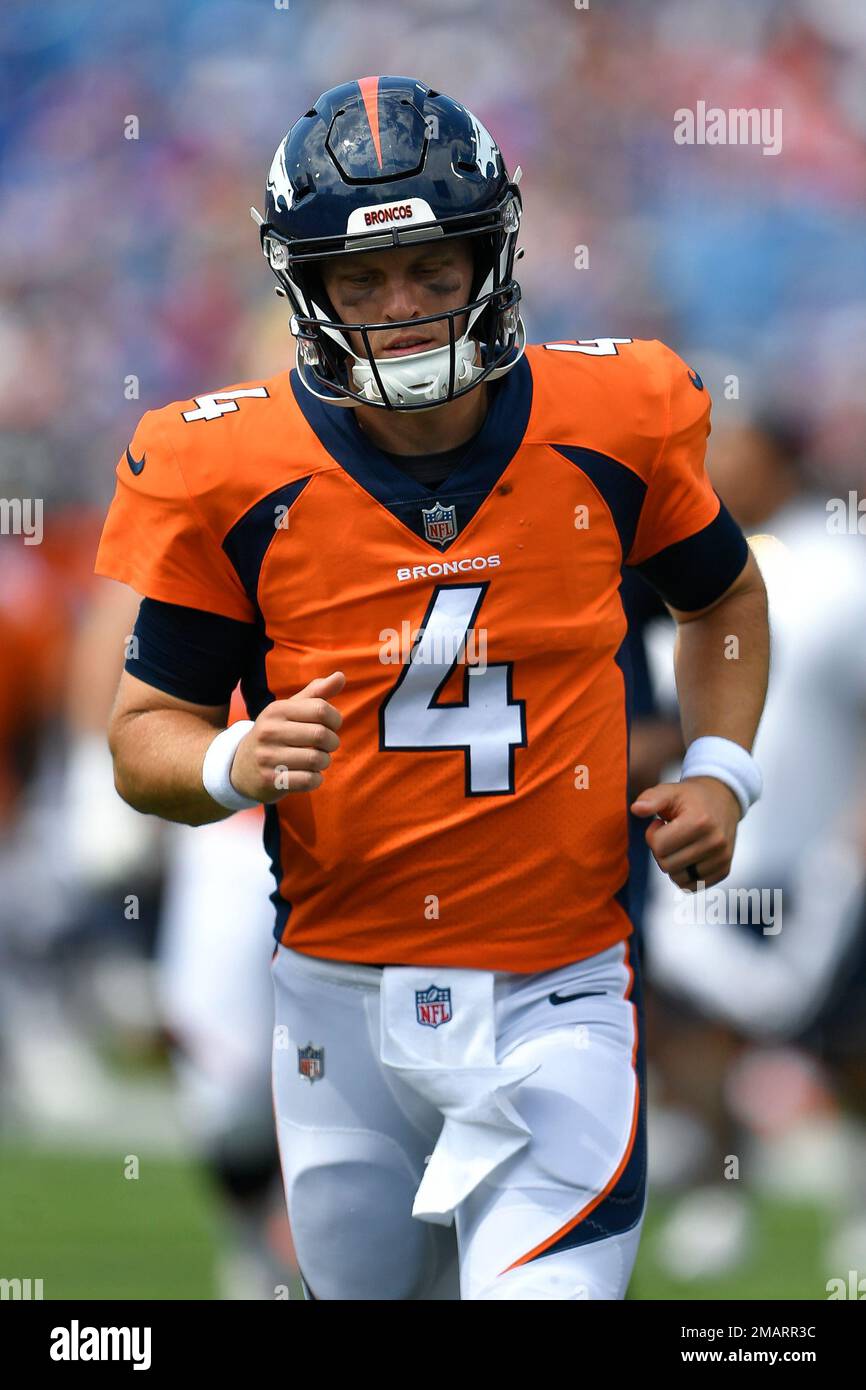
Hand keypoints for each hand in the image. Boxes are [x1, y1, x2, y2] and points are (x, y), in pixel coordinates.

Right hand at [231, 671, 344, 801]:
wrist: (240, 767)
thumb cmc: (275, 734)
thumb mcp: (289, 710)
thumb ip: (316, 693)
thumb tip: (340, 676)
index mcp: (276, 710)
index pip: (320, 709)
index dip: (335, 719)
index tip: (331, 725)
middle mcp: (269, 731)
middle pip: (321, 735)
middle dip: (332, 742)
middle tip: (326, 745)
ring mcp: (268, 757)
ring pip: (316, 759)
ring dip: (324, 761)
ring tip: (317, 760)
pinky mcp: (270, 780)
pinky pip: (308, 780)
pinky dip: (316, 779)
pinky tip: (310, 775)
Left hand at [630, 775, 740, 890]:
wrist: (723, 800)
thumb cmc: (693, 798)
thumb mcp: (671, 791)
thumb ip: (651, 798)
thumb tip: (636, 809)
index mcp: (700, 822)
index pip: (660, 846)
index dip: (653, 835)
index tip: (661, 825)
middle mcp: (714, 842)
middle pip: (667, 865)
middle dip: (662, 851)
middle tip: (670, 836)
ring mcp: (721, 858)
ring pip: (679, 878)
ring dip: (673, 864)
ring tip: (680, 845)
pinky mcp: (724, 870)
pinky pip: (693, 886)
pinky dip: (686, 875)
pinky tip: (689, 857)